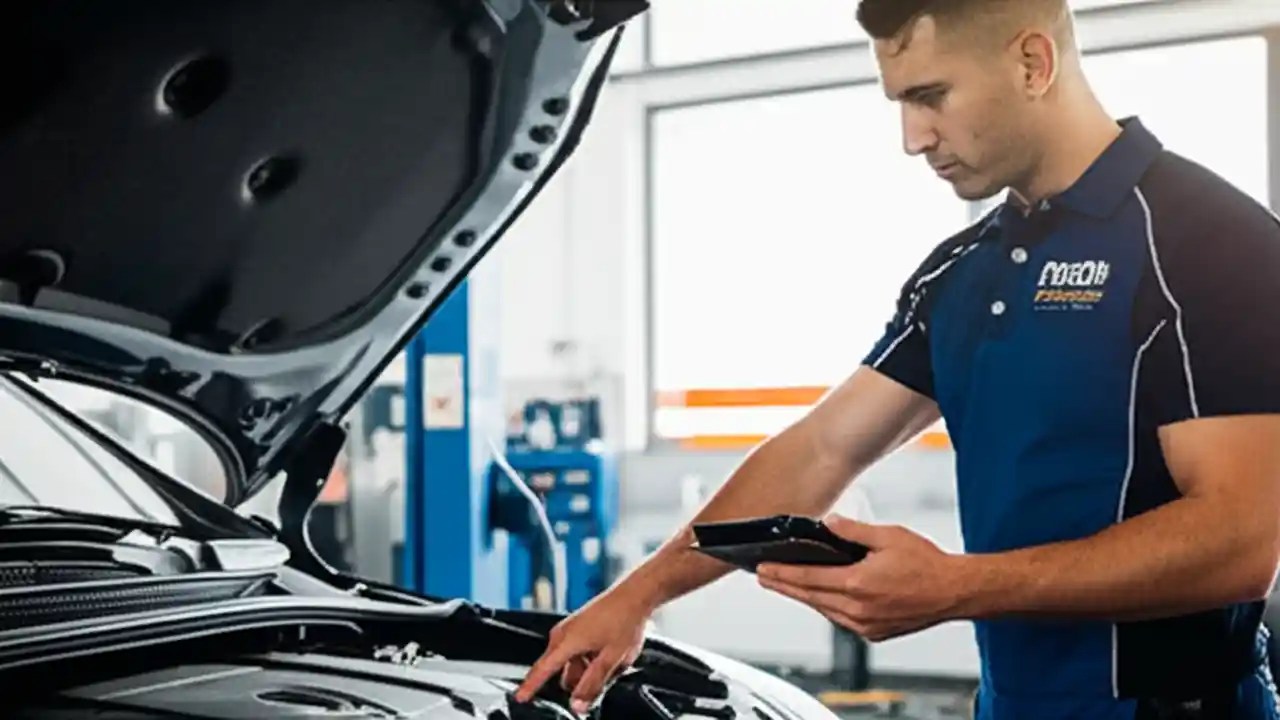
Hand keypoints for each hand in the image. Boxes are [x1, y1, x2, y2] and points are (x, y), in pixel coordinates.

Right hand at [514, 586, 651, 713]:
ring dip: (588, 669)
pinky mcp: (577, 628)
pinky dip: (590, 658)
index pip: (542, 670)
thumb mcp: (611, 659)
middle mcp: (562, 635)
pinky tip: (609, 650)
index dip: (530, 687)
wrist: (634, 595)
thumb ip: (592, 684)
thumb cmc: (624, 621)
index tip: (519, 698)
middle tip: (607, 674)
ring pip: (572, 664)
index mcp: (567, 642)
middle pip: (563, 673)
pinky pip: (577, 653)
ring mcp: (569, 630)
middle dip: (581, 681)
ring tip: (612, 659)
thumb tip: (577, 705)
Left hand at [756, 514, 964, 641]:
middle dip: (784, 586)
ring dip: (804, 597)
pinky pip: (841, 620)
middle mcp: (858, 610)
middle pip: (809, 597)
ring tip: (787, 585)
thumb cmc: (926, 564)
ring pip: (824, 610)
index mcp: (858, 584)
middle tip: (764, 577)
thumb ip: (852, 531)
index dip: (782, 574)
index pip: (807, 579)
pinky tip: (821, 597)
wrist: (954, 592)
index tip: (763, 570)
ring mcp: (865, 625)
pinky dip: (827, 607)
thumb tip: (828, 524)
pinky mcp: (874, 633)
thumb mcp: (887, 536)